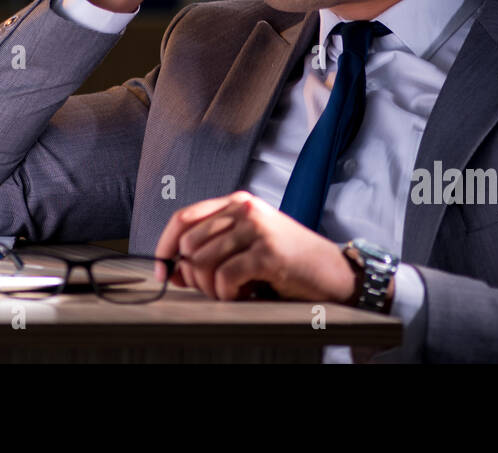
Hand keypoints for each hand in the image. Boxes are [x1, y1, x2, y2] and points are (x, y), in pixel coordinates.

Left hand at [153, 191, 357, 303]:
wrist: (335, 273)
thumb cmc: (289, 264)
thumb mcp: (247, 250)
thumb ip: (212, 253)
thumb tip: (173, 270)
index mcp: (236, 202)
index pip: (183, 218)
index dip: (165, 246)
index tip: (161, 271)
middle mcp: (244, 209)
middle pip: (190, 243)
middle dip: (193, 275)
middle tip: (213, 291)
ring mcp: (257, 228)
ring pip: (203, 261)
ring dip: (212, 288)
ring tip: (234, 293)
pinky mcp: (268, 252)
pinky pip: (225, 277)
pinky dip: (227, 294)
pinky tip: (245, 295)